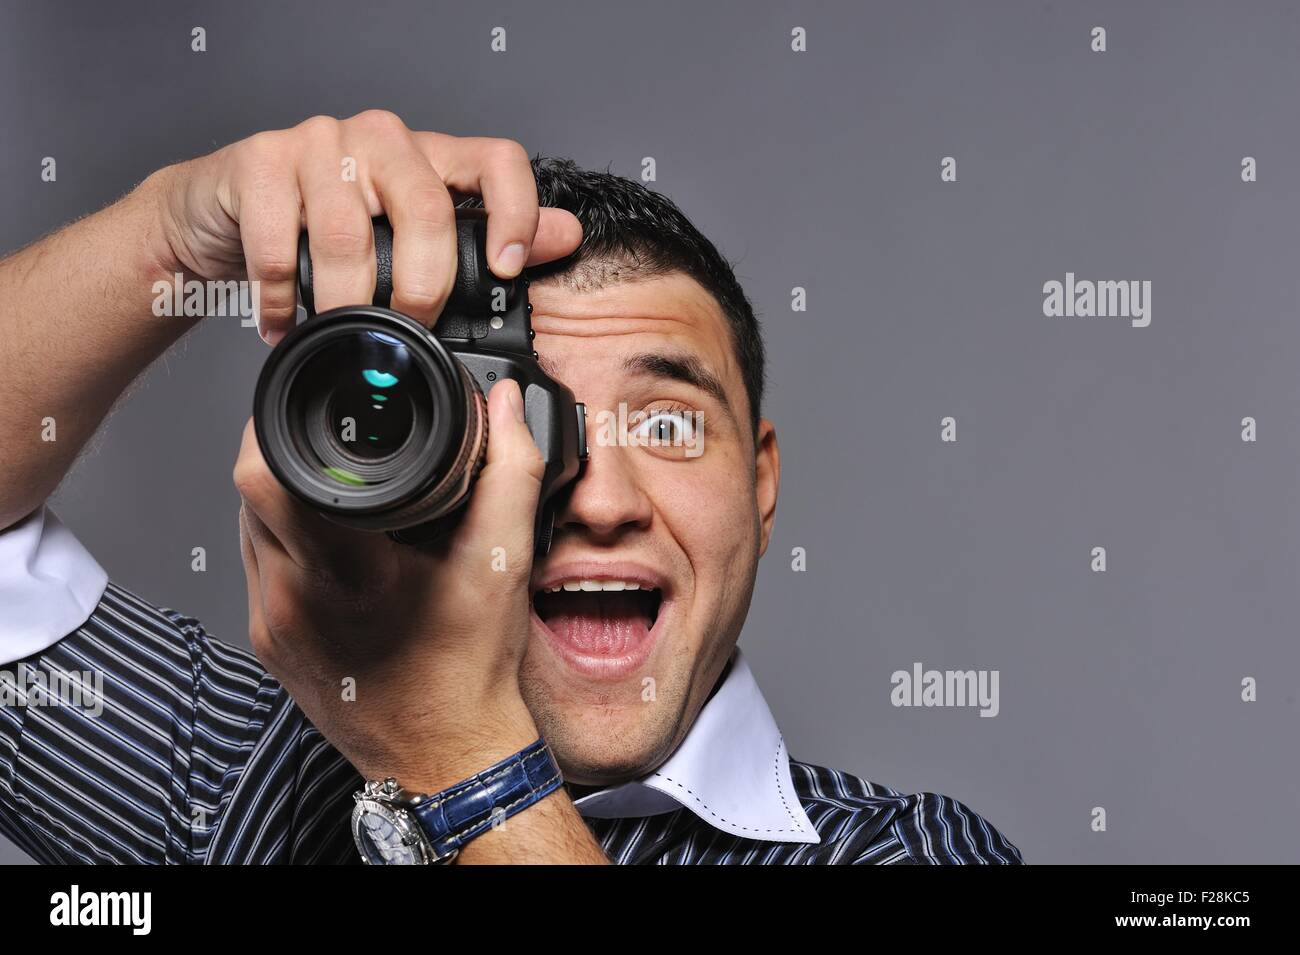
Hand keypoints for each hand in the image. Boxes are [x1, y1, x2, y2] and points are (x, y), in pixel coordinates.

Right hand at [149, 109, 580, 342]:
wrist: (225, 211)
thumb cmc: (324, 227)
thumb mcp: (408, 239)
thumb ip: (481, 238)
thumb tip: (561, 236)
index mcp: (429, 157)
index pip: (496, 160)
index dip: (515, 211)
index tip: (508, 268)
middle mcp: (381, 139)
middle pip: (425, 208)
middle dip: (423, 285)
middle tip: (410, 330)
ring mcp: (320, 143)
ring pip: (347, 232)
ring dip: (346, 301)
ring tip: (342, 336)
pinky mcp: (261, 161)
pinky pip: (278, 240)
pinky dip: (281, 297)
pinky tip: (284, 324)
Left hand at [234, 378, 548, 793]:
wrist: (450, 757)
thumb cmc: (470, 673)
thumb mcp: (502, 561)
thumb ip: (509, 470)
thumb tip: (501, 408)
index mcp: (341, 571)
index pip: (263, 473)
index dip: (275, 428)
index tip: (307, 415)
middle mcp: (289, 599)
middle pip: (251, 494)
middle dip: (288, 458)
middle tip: (338, 451)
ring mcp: (271, 626)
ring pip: (249, 530)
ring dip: (284, 501)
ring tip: (340, 499)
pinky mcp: (269, 645)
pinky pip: (259, 570)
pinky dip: (287, 544)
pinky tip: (333, 549)